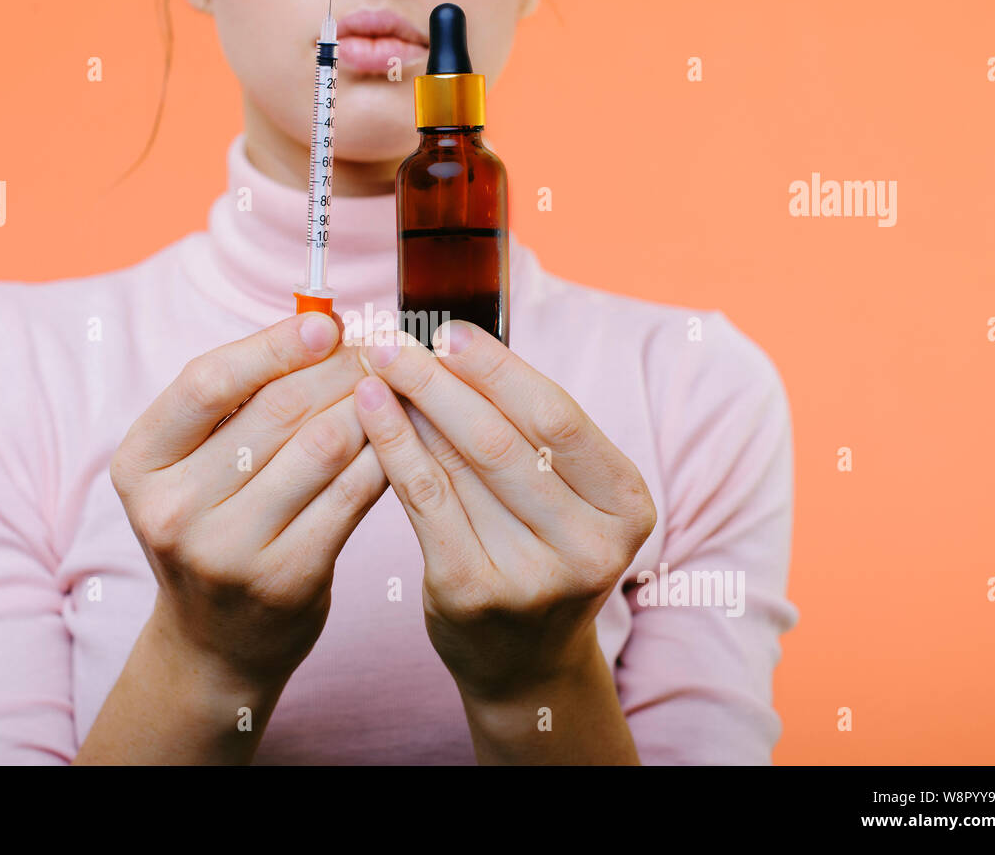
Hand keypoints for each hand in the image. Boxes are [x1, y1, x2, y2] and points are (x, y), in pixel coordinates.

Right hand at [109, 312, 385, 696]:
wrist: (216, 641)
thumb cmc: (212, 524)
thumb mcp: (192, 465)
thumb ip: (237, 400)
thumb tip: (321, 325)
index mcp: (139, 463)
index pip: (207, 382)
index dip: (273, 345)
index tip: (327, 323)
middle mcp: (173, 508)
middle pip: (276, 409)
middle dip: (339, 367)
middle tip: (381, 347)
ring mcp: (227, 550)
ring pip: (323, 446)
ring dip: (370, 405)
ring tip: (396, 383)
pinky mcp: (287, 578)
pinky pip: (352, 494)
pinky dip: (385, 454)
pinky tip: (404, 434)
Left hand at [353, 320, 656, 707]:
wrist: (524, 662)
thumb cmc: (538, 552)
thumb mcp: (563, 498)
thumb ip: (527, 432)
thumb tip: (452, 343)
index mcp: (626, 504)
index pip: (557, 416)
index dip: (497, 367)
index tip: (447, 331)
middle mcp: (591, 544)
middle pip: (505, 438)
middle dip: (440, 379)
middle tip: (391, 340)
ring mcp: (533, 576)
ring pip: (459, 465)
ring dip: (410, 404)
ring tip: (374, 366)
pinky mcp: (472, 593)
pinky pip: (424, 499)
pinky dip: (393, 445)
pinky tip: (368, 411)